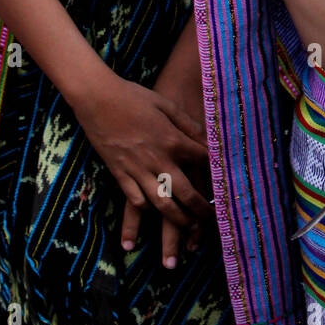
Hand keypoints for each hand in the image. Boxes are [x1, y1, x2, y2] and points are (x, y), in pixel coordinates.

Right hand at [71, 63, 211, 267]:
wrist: (97, 98)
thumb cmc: (133, 96)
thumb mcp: (166, 104)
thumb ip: (188, 124)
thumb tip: (208, 138)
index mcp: (173, 140)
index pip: (203, 161)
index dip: (217, 171)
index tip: (226, 182)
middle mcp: (158, 159)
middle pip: (186, 192)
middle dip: (201, 209)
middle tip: (211, 219)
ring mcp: (137, 169)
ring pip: (161, 204)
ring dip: (177, 219)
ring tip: (188, 227)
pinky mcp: (119, 173)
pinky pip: (135, 199)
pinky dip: (146, 209)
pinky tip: (154, 212)